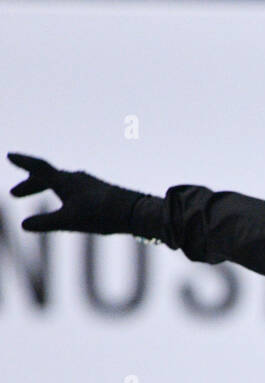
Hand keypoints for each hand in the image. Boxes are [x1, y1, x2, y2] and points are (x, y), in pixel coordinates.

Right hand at [7, 152, 144, 234]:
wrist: (133, 211)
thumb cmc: (100, 215)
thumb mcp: (69, 221)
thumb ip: (46, 223)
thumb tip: (23, 225)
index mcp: (64, 181)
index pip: (38, 168)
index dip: (23, 162)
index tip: (9, 155)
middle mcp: (75, 178)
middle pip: (47, 177)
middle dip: (30, 185)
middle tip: (15, 194)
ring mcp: (88, 184)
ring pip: (61, 183)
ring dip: (46, 188)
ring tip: (38, 195)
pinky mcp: (99, 192)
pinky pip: (74, 189)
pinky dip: (62, 193)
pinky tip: (68, 203)